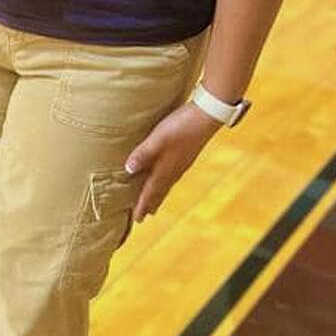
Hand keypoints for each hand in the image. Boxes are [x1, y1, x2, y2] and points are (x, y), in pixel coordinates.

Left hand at [124, 101, 220, 222]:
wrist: (207, 115)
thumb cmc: (181, 126)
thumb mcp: (157, 139)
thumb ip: (143, 154)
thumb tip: (128, 170)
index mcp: (166, 168)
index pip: (151, 191)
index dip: (142, 204)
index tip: (137, 219)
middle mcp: (175, 169)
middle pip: (160, 191)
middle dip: (151, 203)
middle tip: (144, 216)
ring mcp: (182, 162)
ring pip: (167, 183)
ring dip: (159, 194)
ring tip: (154, 202)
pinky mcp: (187, 154)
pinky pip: (173, 174)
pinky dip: (166, 182)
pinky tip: (168, 176)